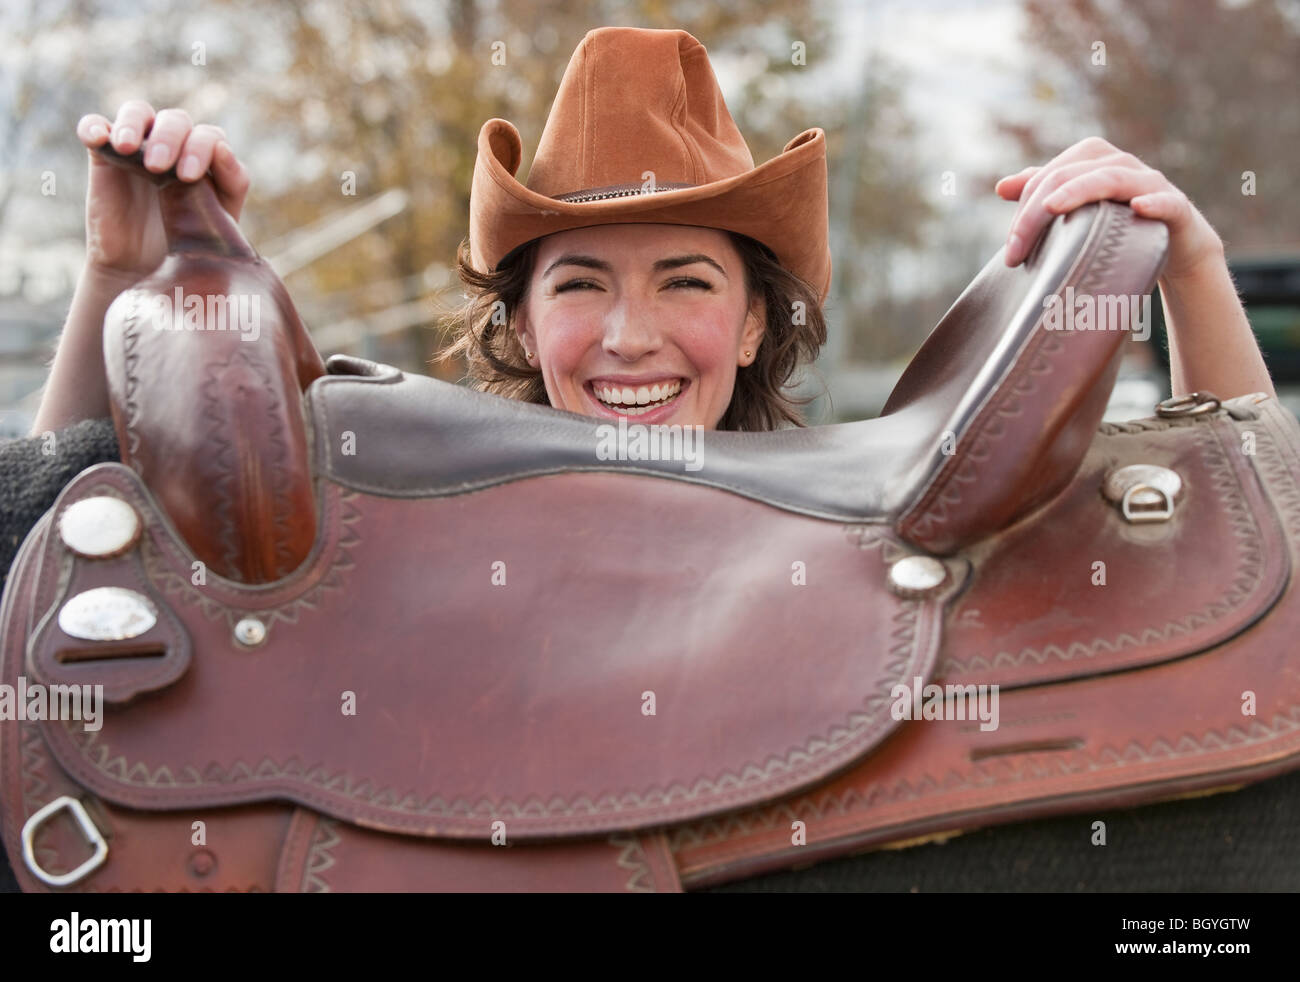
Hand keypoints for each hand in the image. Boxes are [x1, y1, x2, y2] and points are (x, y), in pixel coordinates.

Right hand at [75, 100, 250, 282]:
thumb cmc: (187, 246)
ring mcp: (139, 148)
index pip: (209, 136)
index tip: (189, 176)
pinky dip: (94, 127)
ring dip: (133, 123)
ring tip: (127, 148)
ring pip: (138, 112)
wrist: (144, 271)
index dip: (202, 148)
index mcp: (207, 159)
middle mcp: (175, 147)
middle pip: (175, 121)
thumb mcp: (219, 220)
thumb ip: (231, 184)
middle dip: (169, 139)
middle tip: (159, 167)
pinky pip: (95, 127)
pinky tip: (97, 138)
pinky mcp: (105, 156)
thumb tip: (224, 150)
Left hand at [994, 136, 1222, 280]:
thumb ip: (1043, 194)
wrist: (1175, 244)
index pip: (1048, 176)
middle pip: (1070, 175)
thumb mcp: (1078, 211)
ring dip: (1080, 192)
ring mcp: (1150, 183)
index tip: (1010, 250)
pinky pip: (1168, 201)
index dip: (1023, 211)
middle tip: (1015, 253)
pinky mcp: (1177, 208)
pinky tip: (1138, 208)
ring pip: (1112, 177)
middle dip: (1036, 212)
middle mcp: (1120, 165)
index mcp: (1093, 160)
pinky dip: (1154, 202)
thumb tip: (1001, 187)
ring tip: (1052, 207)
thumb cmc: (1118, 225)